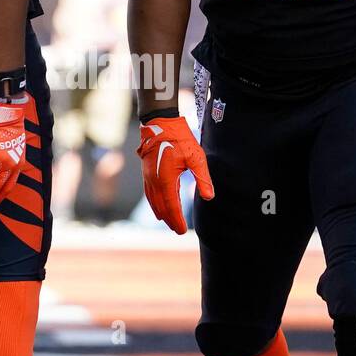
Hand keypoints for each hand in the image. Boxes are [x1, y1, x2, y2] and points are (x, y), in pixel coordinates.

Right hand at [137, 115, 213, 234]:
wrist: (160, 124)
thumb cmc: (180, 139)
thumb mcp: (196, 158)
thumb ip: (203, 179)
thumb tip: (209, 197)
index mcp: (166, 180)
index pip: (172, 206)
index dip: (177, 220)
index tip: (182, 232)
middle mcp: (154, 181)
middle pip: (161, 207)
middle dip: (170, 220)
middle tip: (178, 231)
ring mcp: (148, 177)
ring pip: (153, 201)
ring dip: (162, 213)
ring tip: (169, 222)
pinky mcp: (146, 172)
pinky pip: (150, 194)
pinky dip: (155, 204)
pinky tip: (159, 207)